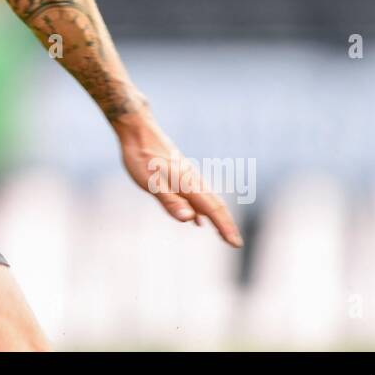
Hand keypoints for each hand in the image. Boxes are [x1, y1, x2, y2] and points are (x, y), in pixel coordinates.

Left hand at [115, 107, 242, 247]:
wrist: (138, 130)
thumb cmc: (142, 157)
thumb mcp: (152, 183)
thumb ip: (170, 201)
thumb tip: (190, 219)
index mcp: (188, 184)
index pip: (212, 210)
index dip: (225, 227)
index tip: (236, 244)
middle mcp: (192, 180)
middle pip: (215, 205)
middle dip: (226, 224)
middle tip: (236, 243)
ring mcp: (187, 176)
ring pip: (207, 200)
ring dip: (216, 217)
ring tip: (222, 233)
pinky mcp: (179, 173)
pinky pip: (196, 196)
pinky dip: (202, 209)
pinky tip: (198, 218)